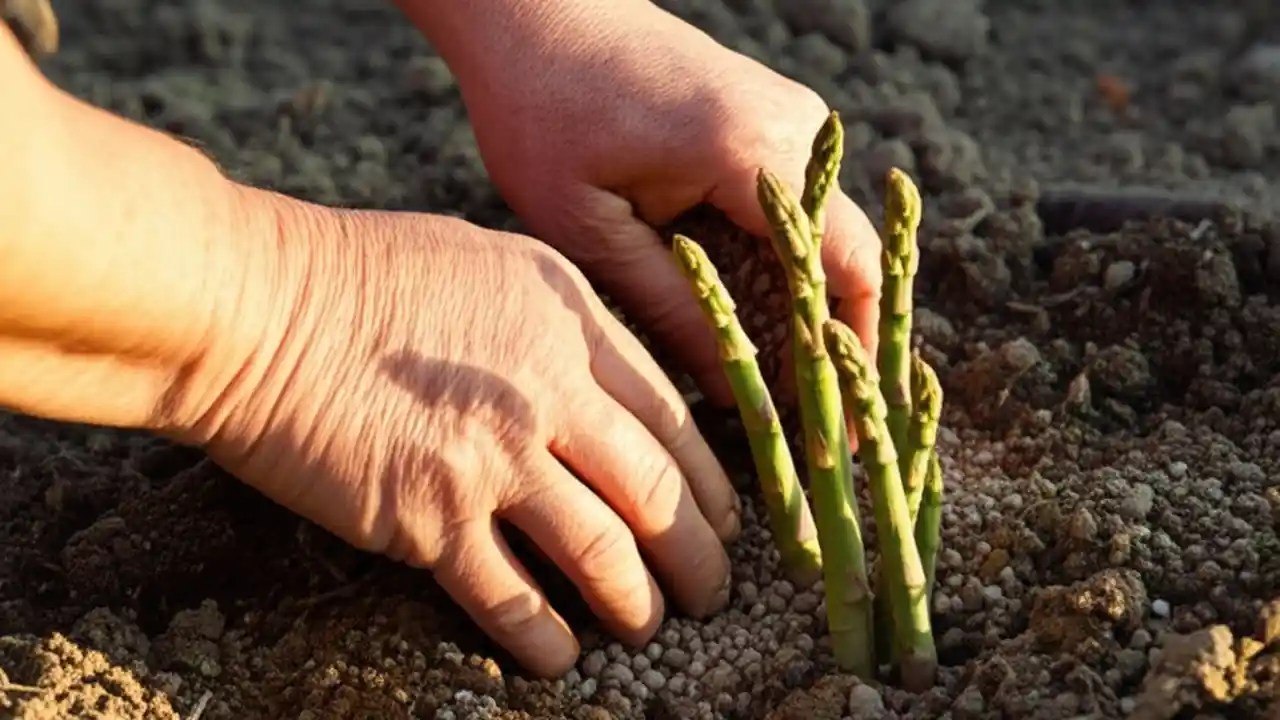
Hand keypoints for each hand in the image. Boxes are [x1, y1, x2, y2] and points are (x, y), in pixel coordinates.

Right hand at [189, 199, 740, 677]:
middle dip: (699, 552)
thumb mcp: (487, 261)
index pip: (673, 414)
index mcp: (570, 320)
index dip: (711, 479)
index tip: (726, 518)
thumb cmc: (357, 270)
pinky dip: (548, 637)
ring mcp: (495, 457)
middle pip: (656, 490)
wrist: (253, 305)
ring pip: (603, 552)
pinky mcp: (432, 520)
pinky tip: (562, 657)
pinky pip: (513, 598)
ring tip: (651, 626)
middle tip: (713, 589)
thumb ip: (557, 323)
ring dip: (638, 602)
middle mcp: (549, 390)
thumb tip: (605, 384)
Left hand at [436, 2, 882, 404]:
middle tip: (830, 428)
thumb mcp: (590, 225)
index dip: (852, 357)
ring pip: (829, 234)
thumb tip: (733, 386)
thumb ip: (668, 307)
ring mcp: (789, 116)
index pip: (842, 270)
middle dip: (839, 345)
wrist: (537, 15)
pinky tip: (766, 322)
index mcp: (752, 153)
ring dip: (815, 309)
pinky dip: (792, 267)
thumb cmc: (544, 110)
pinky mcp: (769, 117)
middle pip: (849, 256)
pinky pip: (802, 206)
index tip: (851, 430)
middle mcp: (793, 127)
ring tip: (798, 389)